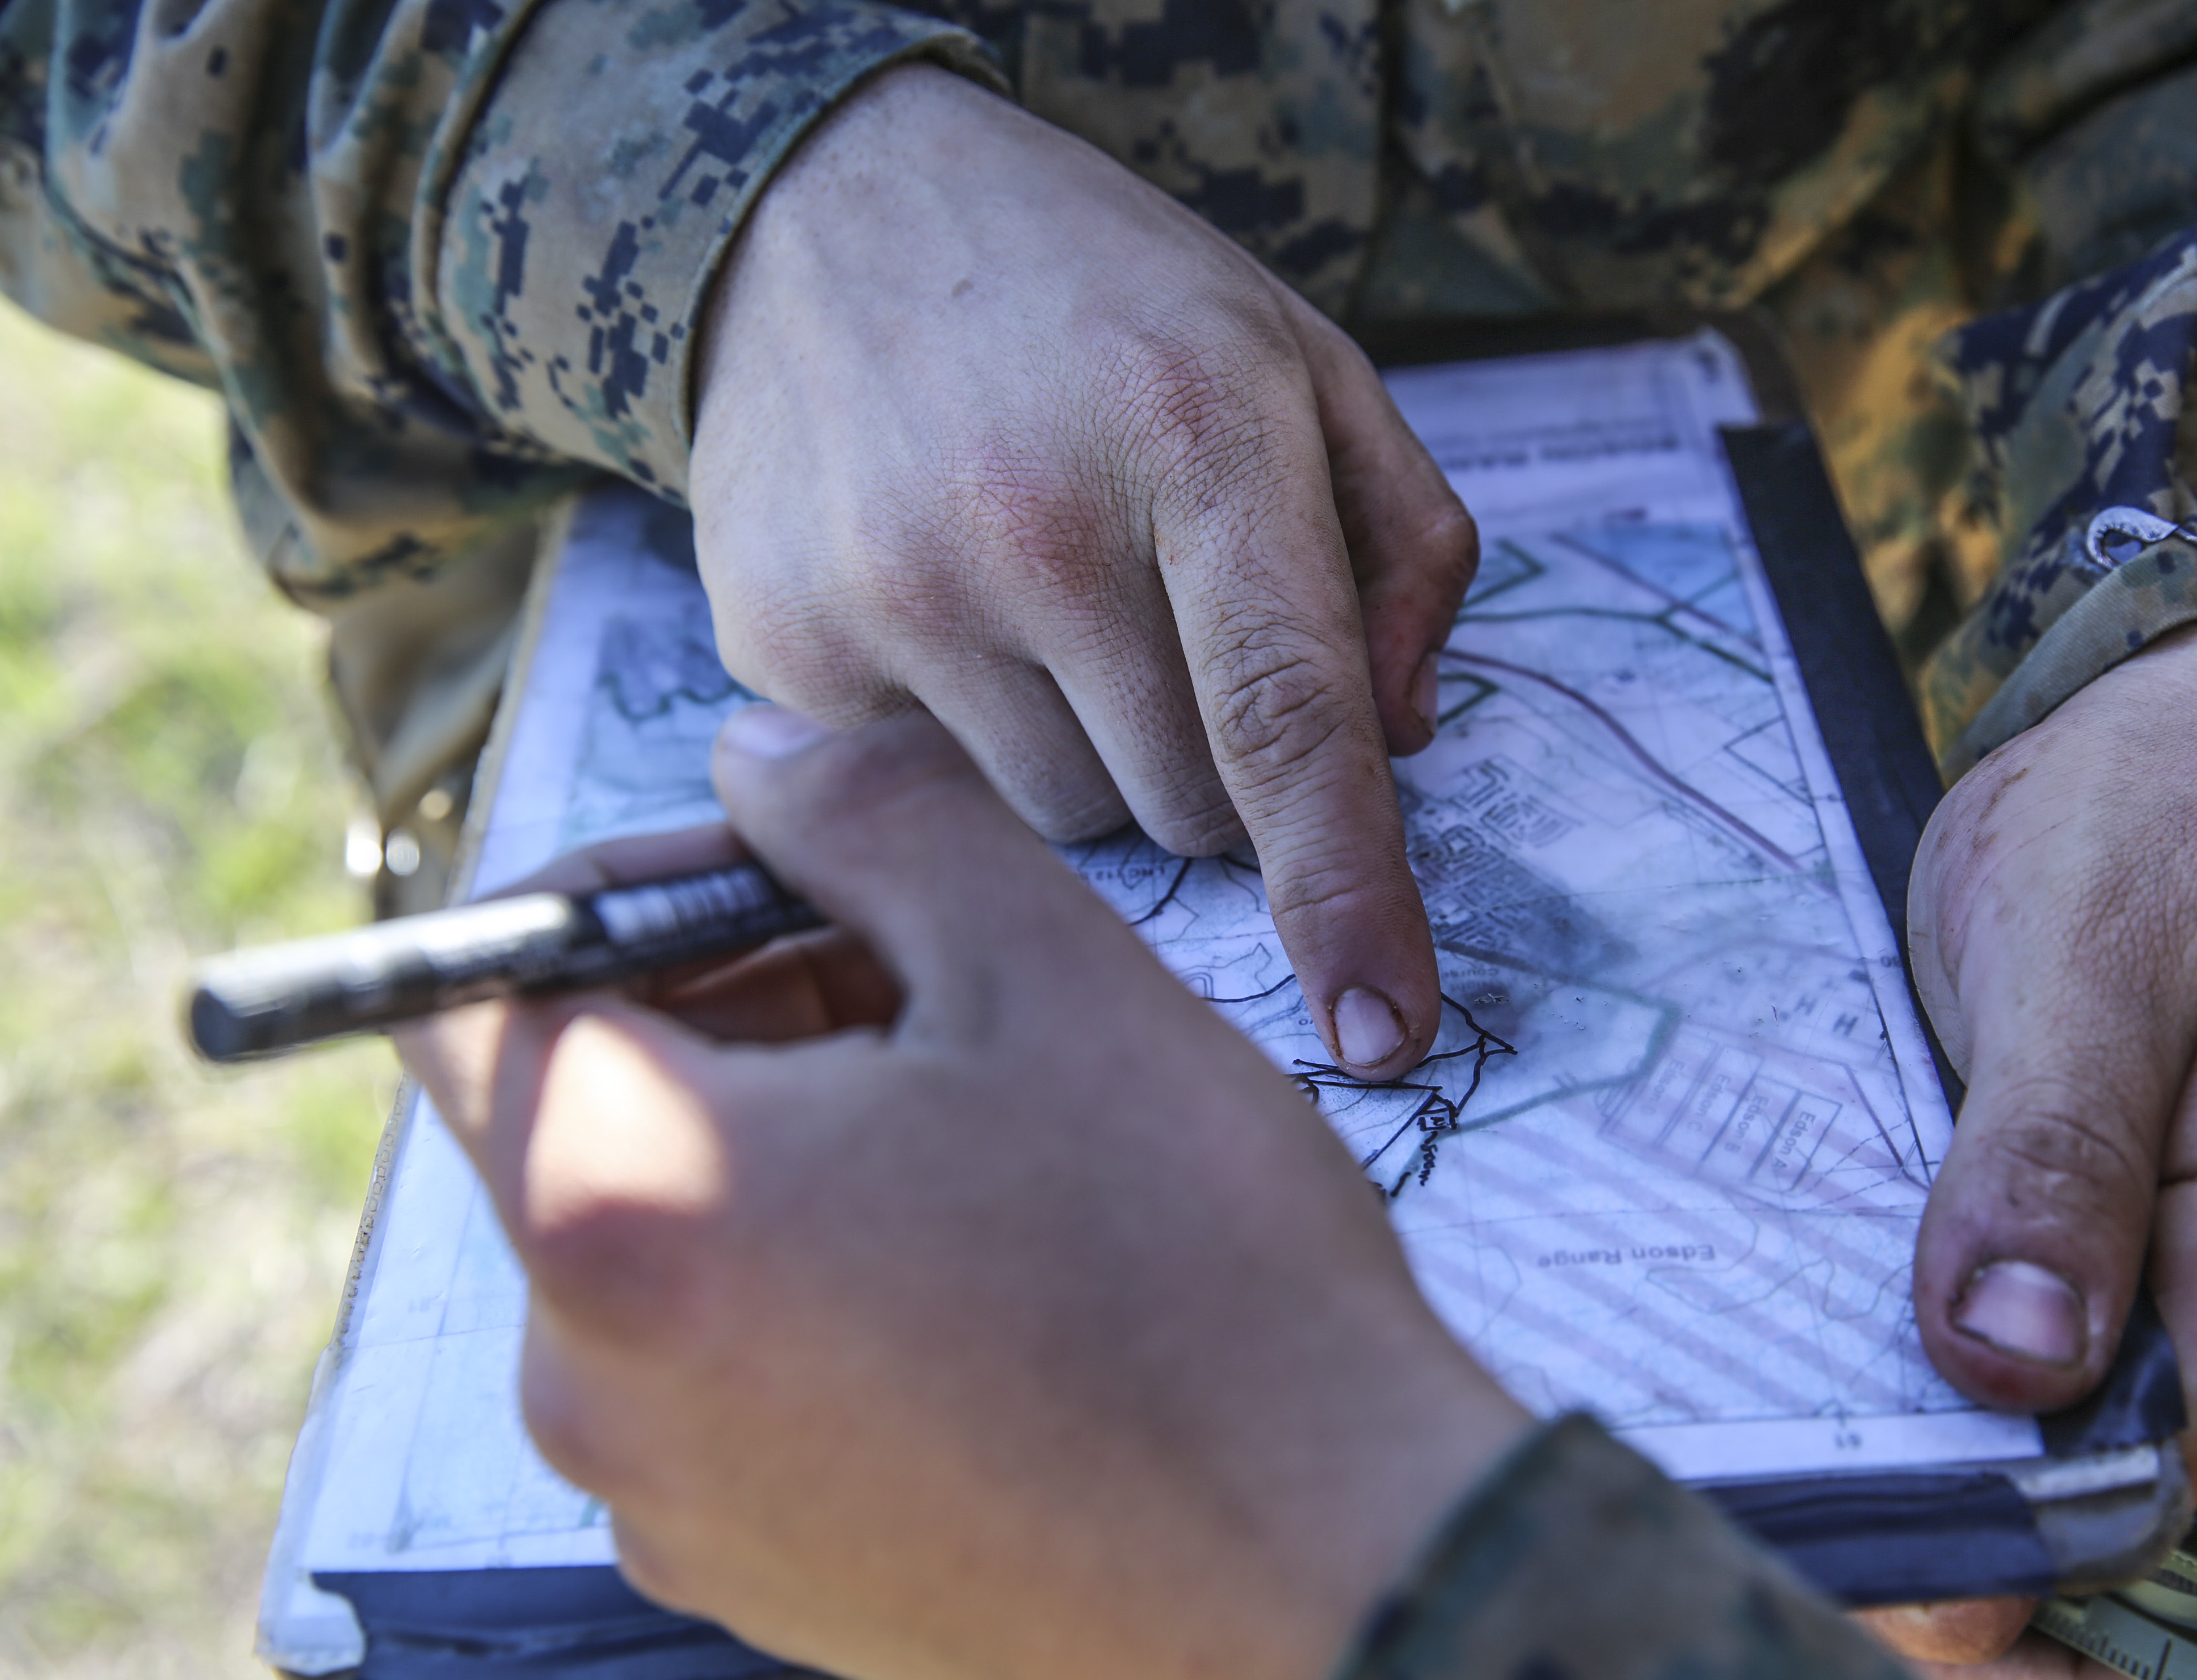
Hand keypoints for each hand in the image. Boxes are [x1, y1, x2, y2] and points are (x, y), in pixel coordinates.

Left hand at [393, 705, 1528, 1679]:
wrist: (1333, 1569)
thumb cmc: (1196, 1271)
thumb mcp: (1044, 967)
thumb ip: (869, 813)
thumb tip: (757, 756)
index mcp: (625, 1207)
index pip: (481, 979)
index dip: (631, 882)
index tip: (801, 865)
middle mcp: (594, 1383)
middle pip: (590, 1111)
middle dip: (740, 1000)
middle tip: (934, 968)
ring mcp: (670, 1499)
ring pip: (678, 1235)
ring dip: (798, 1133)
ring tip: (992, 1116)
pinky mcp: (760, 1572)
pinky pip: (732, 1368)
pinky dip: (823, 1273)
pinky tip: (995, 1262)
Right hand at [690, 64, 1477, 1078]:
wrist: (822, 206)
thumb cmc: (1101, 298)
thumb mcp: (1299, 359)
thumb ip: (1400, 547)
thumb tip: (1401, 743)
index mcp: (1201, 435)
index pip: (1293, 723)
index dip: (1348, 895)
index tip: (1389, 1037)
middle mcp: (1037, 526)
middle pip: (1186, 813)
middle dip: (1210, 766)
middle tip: (1161, 625)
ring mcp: (892, 593)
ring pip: (1063, 823)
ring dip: (1084, 753)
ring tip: (1036, 593)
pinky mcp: (781, 647)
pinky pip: (926, 793)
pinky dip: (960, 733)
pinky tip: (936, 598)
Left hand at [1862, 627, 2196, 1665]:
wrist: (2174, 736)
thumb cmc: (2147, 821)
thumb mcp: (2092, 960)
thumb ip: (2059, 1154)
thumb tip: (2016, 1365)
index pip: (2151, 1452)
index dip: (2014, 1510)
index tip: (1860, 1512)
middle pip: (2092, 1441)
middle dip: (1949, 1471)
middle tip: (1770, 1455)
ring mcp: (2162, 1237)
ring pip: (2043, 1380)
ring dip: (1919, 1401)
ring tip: (1764, 1395)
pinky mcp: (2092, 1200)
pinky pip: (2011, 1298)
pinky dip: (1918, 1314)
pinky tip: (1809, 1307)